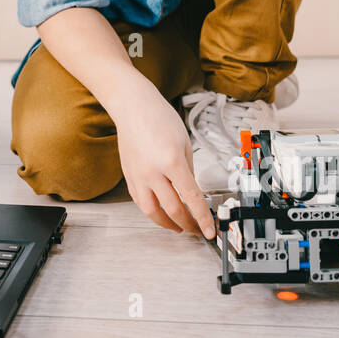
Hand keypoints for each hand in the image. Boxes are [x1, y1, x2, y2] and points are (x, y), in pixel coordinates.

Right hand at [110, 87, 214, 237]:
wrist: (133, 107)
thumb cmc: (159, 117)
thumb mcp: (185, 143)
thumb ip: (189, 169)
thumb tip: (191, 191)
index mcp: (172, 162)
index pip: (192, 199)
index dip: (203, 218)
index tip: (210, 231)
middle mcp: (153, 172)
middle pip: (173, 210)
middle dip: (188, 224)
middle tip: (197, 230)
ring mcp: (138, 176)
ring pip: (152, 212)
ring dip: (168, 224)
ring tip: (178, 227)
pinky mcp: (128, 176)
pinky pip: (140, 201)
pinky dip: (152, 211)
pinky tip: (160, 213)